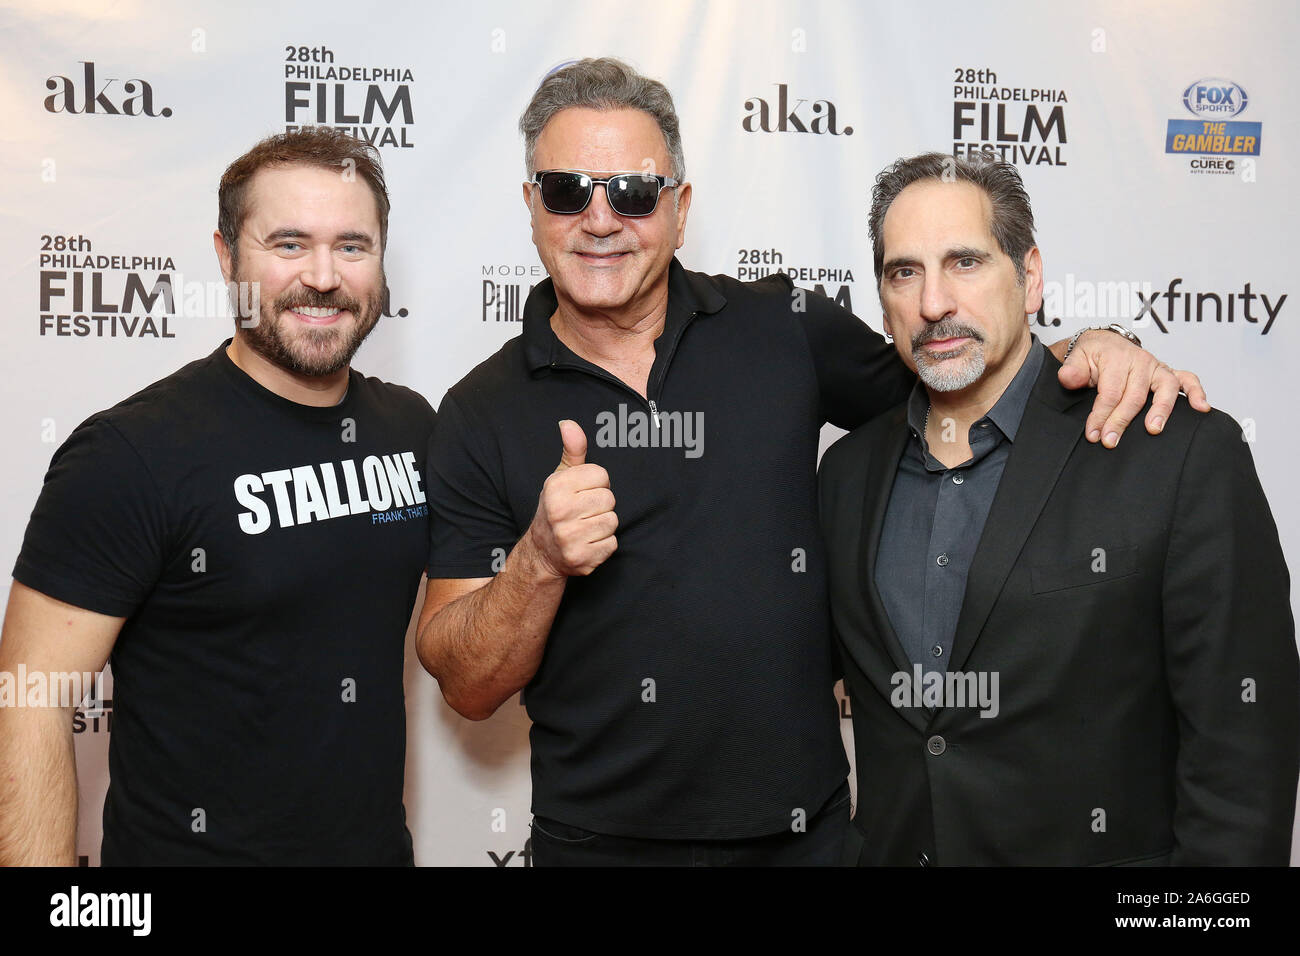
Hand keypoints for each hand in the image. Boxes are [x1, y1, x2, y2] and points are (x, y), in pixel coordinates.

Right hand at [526, 420, 617, 576]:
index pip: (601, 475)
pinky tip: (587, 543)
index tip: (583, 493)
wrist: (543, 552)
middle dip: (601, 505)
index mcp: (555, 487)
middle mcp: (559, 512)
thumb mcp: (561, 477)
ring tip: (585, 527)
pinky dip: (603, 545)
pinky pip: (611, 544)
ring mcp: (569, 538)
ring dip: (603, 525)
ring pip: (612, 522)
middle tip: (584, 512)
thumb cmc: (557, 508)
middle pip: (609, 499)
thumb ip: (572, 450)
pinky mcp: (581, 559)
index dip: (597, 484)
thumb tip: (568, 423)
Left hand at [1055, 330, 1210, 446]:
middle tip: (1111, 441)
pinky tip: (1201, 408)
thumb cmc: (1092, 355)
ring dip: (1160, 410)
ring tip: (1153, 430)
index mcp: (1117, 358)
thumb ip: (1072, 370)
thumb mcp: (1076, 359)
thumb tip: (1068, 378)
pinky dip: (1196, 392)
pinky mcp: (1167, 374)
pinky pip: (1187, 380)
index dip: (1101, 414)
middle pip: (1134, 395)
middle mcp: (1140, 362)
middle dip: (1121, 420)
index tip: (1094, 434)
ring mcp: (1157, 368)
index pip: (1110, 391)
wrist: (1105, 343)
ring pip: (1164, 389)